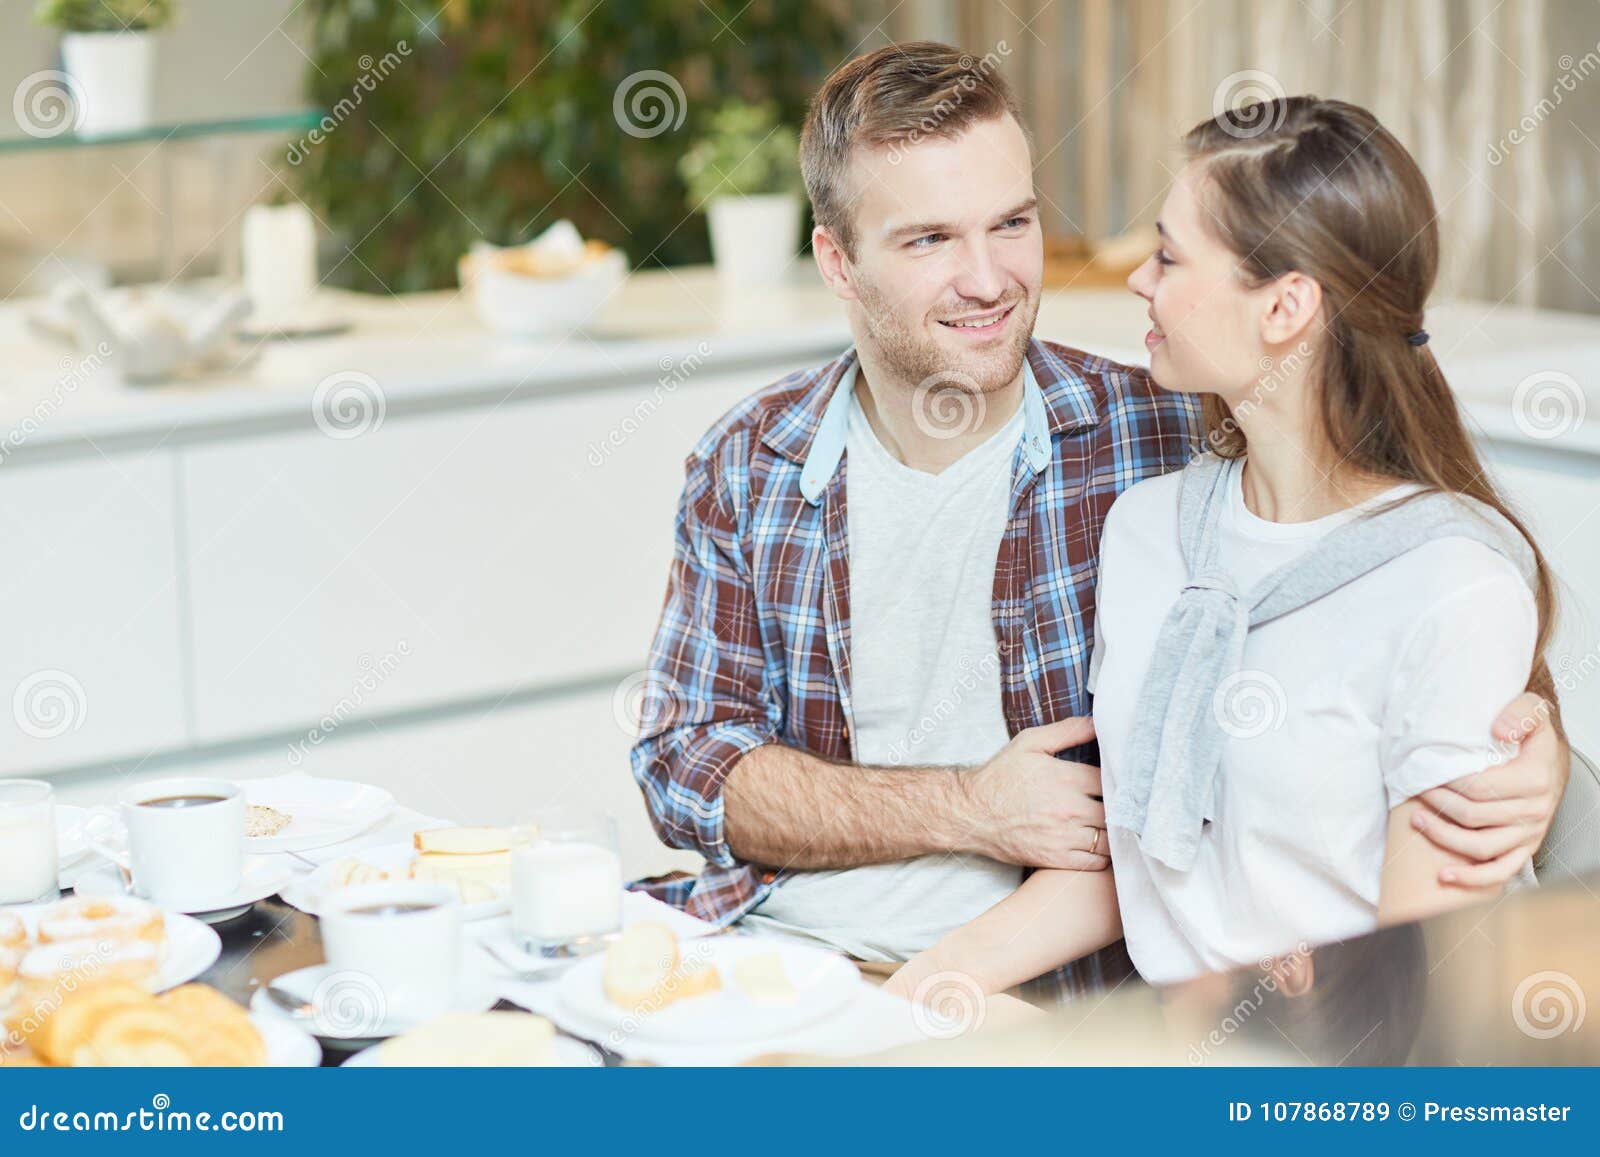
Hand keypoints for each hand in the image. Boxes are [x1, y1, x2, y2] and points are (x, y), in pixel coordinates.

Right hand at [959, 717, 1107, 869]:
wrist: (971, 813)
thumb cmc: (1000, 776)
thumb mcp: (1030, 743)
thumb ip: (1067, 731)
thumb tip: (1099, 723)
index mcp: (1067, 778)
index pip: (1111, 781)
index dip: (1117, 782)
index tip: (1114, 783)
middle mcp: (1070, 808)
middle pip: (1115, 811)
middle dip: (1117, 808)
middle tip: (1117, 805)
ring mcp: (1064, 837)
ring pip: (1109, 838)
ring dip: (1112, 832)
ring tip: (1108, 825)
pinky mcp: (1056, 859)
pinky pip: (1095, 862)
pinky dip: (1102, 856)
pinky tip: (1097, 845)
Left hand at [1413, 692, 1567, 886]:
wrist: (1549, 759)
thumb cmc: (1531, 737)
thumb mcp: (1531, 710)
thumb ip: (1519, 714)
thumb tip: (1498, 730)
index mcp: (1534, 778)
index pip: (1479, 788)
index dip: (1447, 783)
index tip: (1424, 774)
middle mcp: (1535, 810)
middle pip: (1474, 816)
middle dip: (1437, 805)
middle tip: (1413, 791)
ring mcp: (1529, 833)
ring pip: (1480, 846)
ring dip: (1444, 837)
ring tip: (1417, 820)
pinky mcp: (1524, 848)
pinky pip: (1500, 872)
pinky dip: (1473, 878)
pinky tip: (1445, 875)